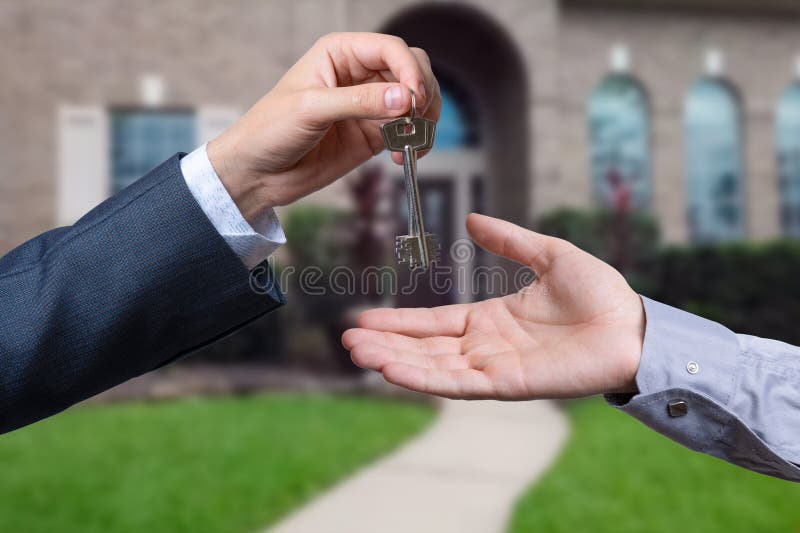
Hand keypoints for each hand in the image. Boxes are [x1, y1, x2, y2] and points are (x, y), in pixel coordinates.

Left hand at [207, 32, 440, 221]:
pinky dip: (415, 142)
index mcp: (340, 53)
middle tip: (416, 120)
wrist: (257, 173)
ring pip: (416, 100)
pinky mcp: (374, 134)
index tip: (415, 98)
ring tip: (412, 141)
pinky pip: (408, 131)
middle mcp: (359, 74)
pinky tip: (403, 155)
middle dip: (423, 92)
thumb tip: (405, 99)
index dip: (410, 70)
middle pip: (412, 69)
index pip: (391, 49)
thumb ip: (358, 102)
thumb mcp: (310, 110)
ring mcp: (369, 105)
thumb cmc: (269, 130)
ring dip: (424, 119)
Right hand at [342, 213, 645, 399]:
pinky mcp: (508, 385)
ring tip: (358, 352)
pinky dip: (424, 378)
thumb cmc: (600, 293)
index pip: (434, 323)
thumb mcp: (548, 254)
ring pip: (433, 367)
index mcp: (491, 319)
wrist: (634, 326)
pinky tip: (393, 370)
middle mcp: (486, 347)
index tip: (365, 317)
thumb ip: (509, 240)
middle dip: (386, 344)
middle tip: (348, 338)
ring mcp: (494, 368)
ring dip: (394, 360)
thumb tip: (473, 219)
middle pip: (424, 348)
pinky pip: (458, 384)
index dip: (400, 321)